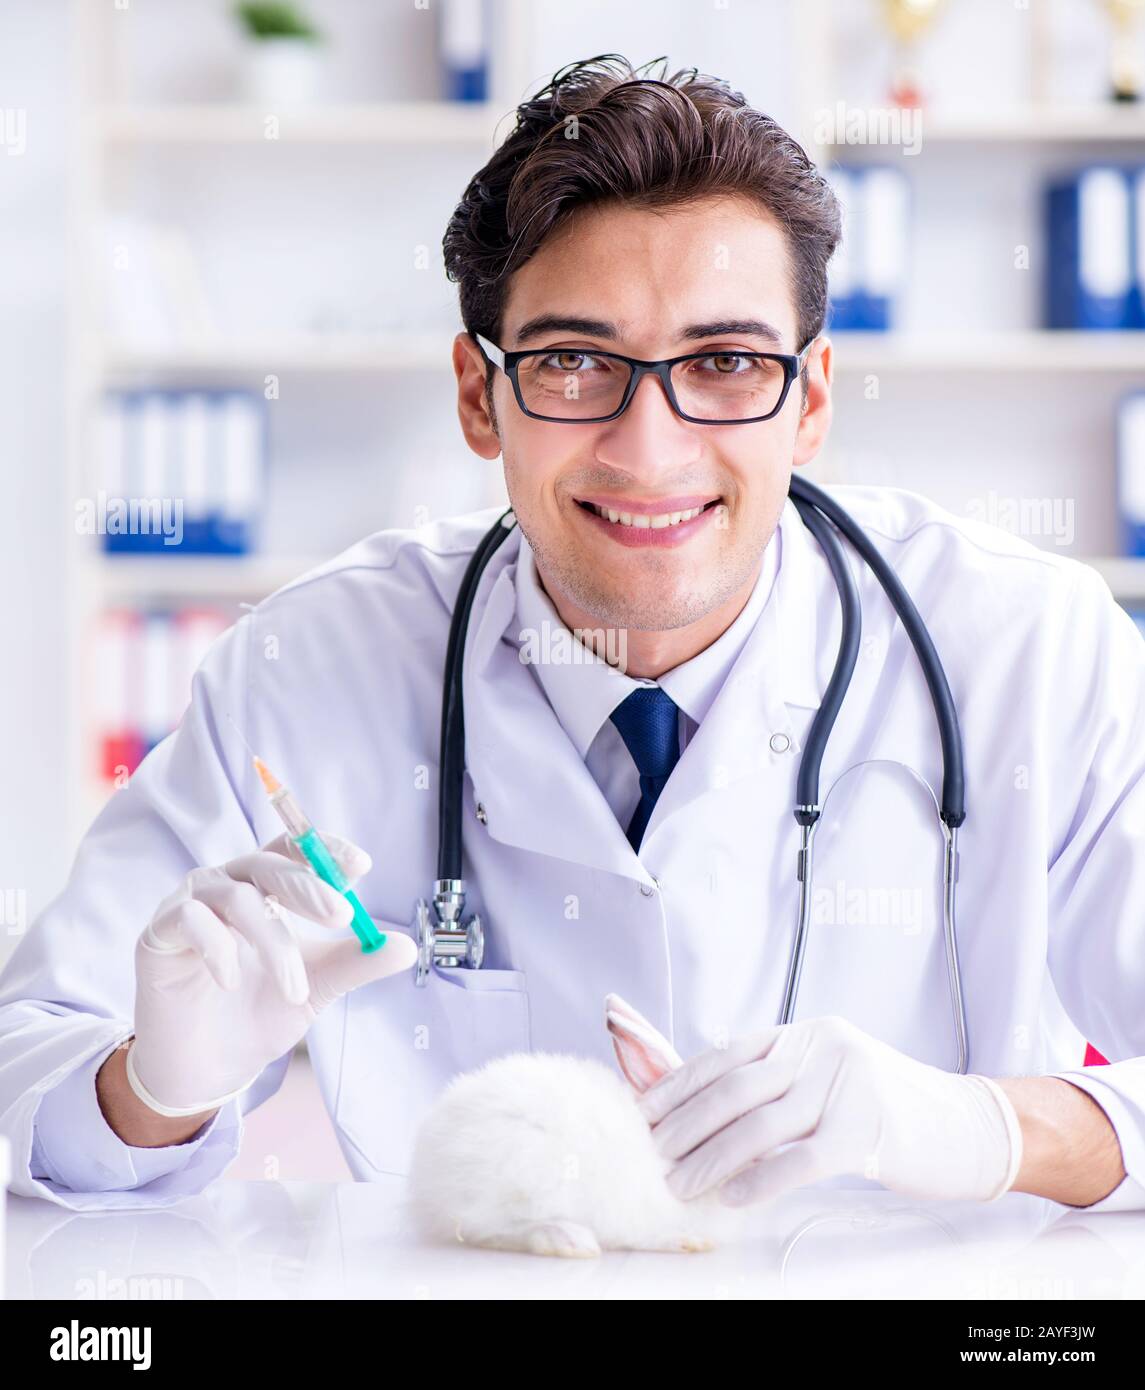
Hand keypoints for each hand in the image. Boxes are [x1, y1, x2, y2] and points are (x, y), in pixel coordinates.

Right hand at [128, 831, 416, 1114]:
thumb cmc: (261, 1013)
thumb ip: (357, 962)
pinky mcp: (159, 933)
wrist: (208, 1068)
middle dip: (309, 886)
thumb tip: (408, 947)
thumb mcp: (319, 986)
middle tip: (342, 915)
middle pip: (270, 864)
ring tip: (295, 989)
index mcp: (267, 887)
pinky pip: (188, 920)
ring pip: (238, 899)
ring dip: (273, 942)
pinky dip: (217, 947)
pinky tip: (232, 980)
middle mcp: (228, 884)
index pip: (296, 850)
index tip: (362, 865)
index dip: (326, 850)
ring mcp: (190, 904)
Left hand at [636, 1015, 1022, 1205]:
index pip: (726, 1054)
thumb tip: (704, 1112)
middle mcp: (822, 1047)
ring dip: (711, 1157)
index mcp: (806, 1033)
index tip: (643, 1111)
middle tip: (651, 1154)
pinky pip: (803, 1158)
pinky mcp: (870, 1128)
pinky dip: (761, 1179)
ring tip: (679, 1184)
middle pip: (735, 1086)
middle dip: (685, 1123)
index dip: (680, 1083)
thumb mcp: (828, 1080)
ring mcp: (847, 1084)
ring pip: (761, 1123)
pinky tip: (732, 1198)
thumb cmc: (888, 1112)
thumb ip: (776, 1086)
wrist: (972, 1126)